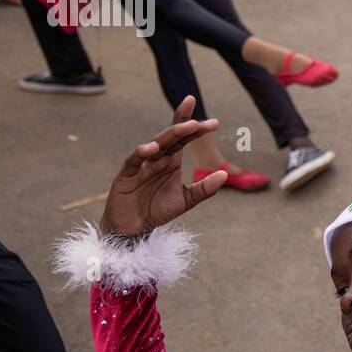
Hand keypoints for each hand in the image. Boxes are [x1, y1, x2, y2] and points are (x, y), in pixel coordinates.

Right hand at [99, 97, 224, 238]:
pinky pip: (133, 161)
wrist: (134, 228)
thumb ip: (204, 188)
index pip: (183, 139)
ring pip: (155, 145)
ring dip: (169, 136)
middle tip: (200, 122)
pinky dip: (141, 153)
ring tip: (185, 128)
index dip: (195, 128)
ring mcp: (141, 165)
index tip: (215, 122)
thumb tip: (224, 175)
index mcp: (171, 161)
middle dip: (185, 127)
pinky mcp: (126, 176)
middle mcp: (157, 159)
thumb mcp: (186, 200)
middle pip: (171, 138)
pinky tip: (152, 148)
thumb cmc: (158, 210)